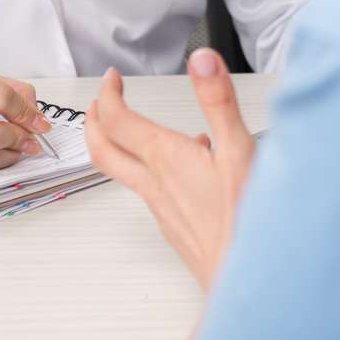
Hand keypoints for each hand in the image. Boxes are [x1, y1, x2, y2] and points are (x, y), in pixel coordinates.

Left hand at [85, 49, 255, 289]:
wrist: (243, 278)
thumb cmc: (244, 221)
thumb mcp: (239, 149)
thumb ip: (218, 101)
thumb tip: (202, 61)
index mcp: (165, 158)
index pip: (118, 119)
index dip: (109, 94)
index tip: (111, 78)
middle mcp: (154, 184)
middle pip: (103, 149)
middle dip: (96, 119)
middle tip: (100, 101)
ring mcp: (160, 207)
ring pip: (124, 170)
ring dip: (118, 144)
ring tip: (132, 127)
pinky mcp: (172, 225)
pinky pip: (150, 190)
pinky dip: (153, 169)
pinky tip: (186, 168)